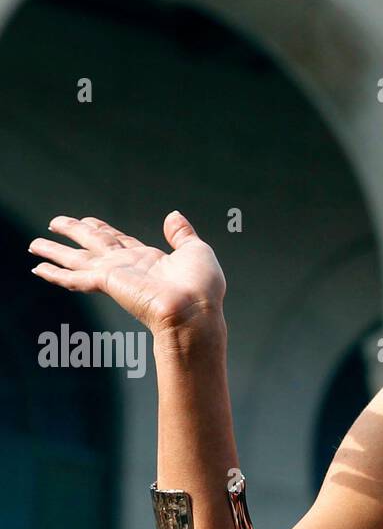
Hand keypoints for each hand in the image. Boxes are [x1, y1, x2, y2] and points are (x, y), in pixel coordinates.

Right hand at [28, 212, 225, 335]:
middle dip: (74, 233)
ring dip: (54, 251)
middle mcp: (128, 266)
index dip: (102, 229)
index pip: (118, 240)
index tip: (88, 222)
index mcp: (147, 259)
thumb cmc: (202, 289)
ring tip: (34, 245)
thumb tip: (173, 216)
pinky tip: (39, 269)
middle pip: (93, 244)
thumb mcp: (196, 251)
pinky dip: (55, 273)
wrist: (195, 312)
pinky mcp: (107, 281)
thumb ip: (182, 234)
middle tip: (54, 223)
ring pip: (76, 258)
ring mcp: (115, 275)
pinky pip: (74, 276)